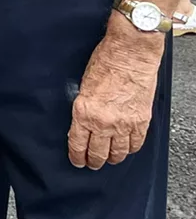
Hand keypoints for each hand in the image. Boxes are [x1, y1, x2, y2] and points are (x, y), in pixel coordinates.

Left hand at [68, 15, 165, 169]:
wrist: (130, 54)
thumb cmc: (104, 62)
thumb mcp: (83, 85)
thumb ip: (83, 106)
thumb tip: (83, 121)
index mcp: (83, 112)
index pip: (77, 143)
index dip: (77, 156)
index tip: (77, 161)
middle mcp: (103, 122)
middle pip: (98, 153)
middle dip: (94, 161)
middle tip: (92, 164)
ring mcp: (124, 124)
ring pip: (118, 153)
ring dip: (112, 158)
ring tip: (109, 159)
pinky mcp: (141, 122)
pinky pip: (136, 144)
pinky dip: (130, 149)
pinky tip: (126, 149)